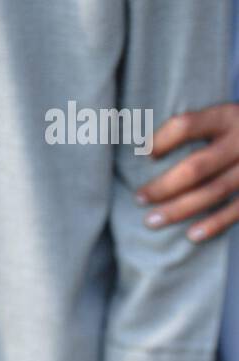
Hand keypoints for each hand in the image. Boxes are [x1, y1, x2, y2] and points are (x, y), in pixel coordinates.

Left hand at [137, 103, 238, 241]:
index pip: (187, 126)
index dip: (162, 140)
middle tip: (139, 198)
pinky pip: (236, 210)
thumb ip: (196, 127)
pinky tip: (191, 235)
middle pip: (195, 168)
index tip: (145, 154)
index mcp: (226, 116)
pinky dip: (214, 224)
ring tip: (151, 221)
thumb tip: (144, 146)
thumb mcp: (223, 118)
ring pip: (212, 192)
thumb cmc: (237, 132)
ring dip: (179, 210)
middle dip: (163, 186)